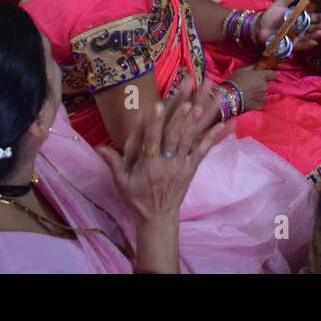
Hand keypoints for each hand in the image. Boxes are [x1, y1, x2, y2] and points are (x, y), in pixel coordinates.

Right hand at [97, 76, 222, 223]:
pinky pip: (202, 151)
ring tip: (201, 106)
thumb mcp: (122, 182)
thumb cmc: (137, 199)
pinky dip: (211, 138)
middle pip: (173, 137)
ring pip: (188, 141)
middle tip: (187, 102)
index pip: (151, 140)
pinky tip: (221, 124)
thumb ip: (114, 162)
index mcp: (148, 165)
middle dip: (180, 119)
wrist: (157, 218)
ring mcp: (181, 166)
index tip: (157, 105)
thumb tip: (99, 147)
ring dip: (194, 123)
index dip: (154, 123)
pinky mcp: (191, 169)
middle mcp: (166, 163)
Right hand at [227, 66, 273, 110]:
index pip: (272, 74)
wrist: (228, 97)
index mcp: (261, 76)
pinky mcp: (260, 106)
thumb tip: (257, 66)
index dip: (269, 75)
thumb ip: (252, 67)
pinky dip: (256, 102)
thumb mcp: (242, 70)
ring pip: (263, 94)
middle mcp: (265, 86)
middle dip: (260, 86)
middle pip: (266, 85)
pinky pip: (260, 103)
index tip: (266, 76)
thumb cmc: (234, 81)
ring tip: (248, 96)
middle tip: (250, 87)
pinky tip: (248, 102)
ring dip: (258, 94)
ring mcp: (263, 97)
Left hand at [254, 0, 320, 53]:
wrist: (260, 26)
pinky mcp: (291, 44)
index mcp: (299, 18)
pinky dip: (307, 44)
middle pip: (313, 27)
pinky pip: (300, 45)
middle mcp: (300, 28)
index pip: (314, 17)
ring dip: (316, 35)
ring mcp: (296, 36)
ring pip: (309, 36)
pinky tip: (314, 42)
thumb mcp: (281, 3)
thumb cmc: (270, 15)